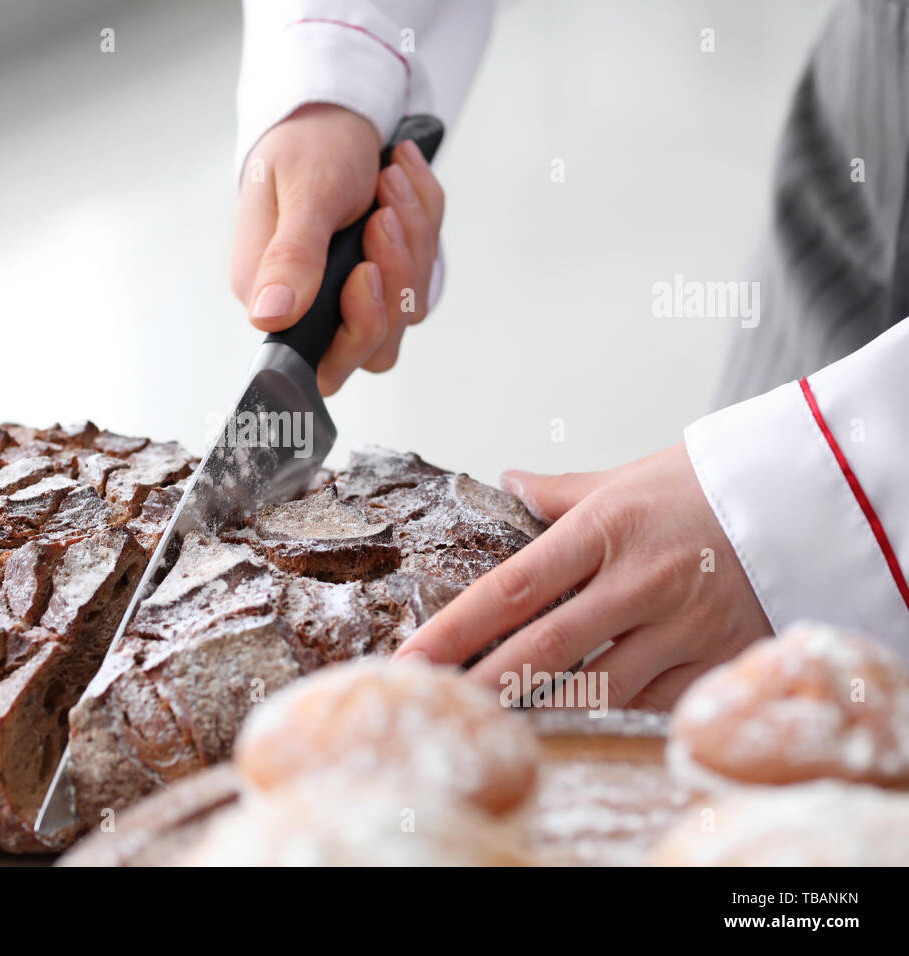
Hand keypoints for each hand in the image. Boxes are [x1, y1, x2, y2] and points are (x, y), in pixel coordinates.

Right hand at [232, 104, 443, 395]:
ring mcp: (352, 295)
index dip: (360, 325)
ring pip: (408, 309)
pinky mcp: (386, 278)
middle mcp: (311, 306)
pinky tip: (401, 180)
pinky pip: (425, 273)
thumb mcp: (303, 190)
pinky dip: (424, 222)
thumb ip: (291, 256)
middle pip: (375, 346)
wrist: (334, 113)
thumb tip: (269, 318)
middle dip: (396, 279)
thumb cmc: (309, 146)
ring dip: (414, 241)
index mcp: (275, 295)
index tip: (366, 268)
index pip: (323, 360)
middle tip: (383, 215)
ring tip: (390, 181)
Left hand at [393, 443, 772, 710]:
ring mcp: (685, 624)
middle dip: (484, 683)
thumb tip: (506, 480)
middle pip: (545, 648)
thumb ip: (560, 493)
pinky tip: (579, 704)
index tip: (415, 655)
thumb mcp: (625, 478)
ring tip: (494, 714)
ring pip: (596, 685)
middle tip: (438, 704)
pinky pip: (651, 699)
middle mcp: (642, 580)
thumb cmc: (705, 486)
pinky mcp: (720, 656)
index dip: (458, 627)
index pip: (513, 587)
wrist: (807, 497)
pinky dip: (612, 704)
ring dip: (543, 703)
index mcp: (606, 528)